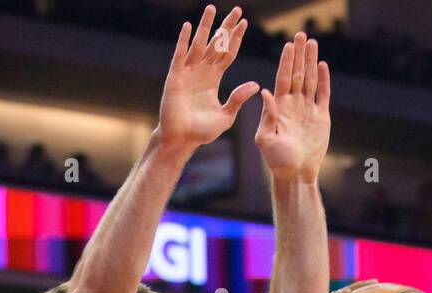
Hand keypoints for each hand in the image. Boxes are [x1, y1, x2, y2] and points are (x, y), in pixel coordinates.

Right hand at [157, 5, 258, 151]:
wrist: (181, 141)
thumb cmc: (201, 132)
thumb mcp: (226, 115)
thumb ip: (238, 99)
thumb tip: (256, 84)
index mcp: (213, 79)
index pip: (227, 53)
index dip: (235, 39)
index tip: (244, 23)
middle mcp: (201, 72)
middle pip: (216, 44)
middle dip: (226, 27)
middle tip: (236, 10)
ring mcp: (187, 73)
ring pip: (198, 44)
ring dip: (205, 26)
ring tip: (212, 9)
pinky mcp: (175, 78)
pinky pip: (179, 55)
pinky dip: (183, 41)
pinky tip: (188, 26)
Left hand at [254, 32, 330, 181]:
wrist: (296, 174)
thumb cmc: (277, 160)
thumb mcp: (265, 139)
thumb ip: (267, 116)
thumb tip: (265, 92)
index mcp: (278, 108)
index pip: (283, 79)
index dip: (286, 62)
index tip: (288, 45)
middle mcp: (292, 105)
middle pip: (297, 74)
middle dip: (298, 55)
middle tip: (300, 35)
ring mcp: (307, 110)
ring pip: (310, 80)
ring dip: (311, 61)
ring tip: (312, 43)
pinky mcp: (320, 117)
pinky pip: (323, 94)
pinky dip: (324, 80)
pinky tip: (322, 65)